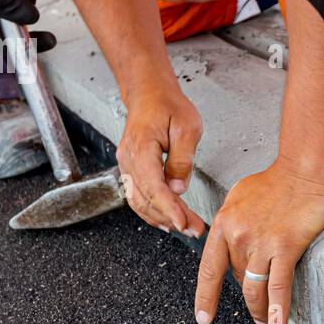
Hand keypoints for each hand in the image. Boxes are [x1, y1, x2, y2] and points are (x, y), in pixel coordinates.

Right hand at [117, 80, 205, 235]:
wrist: (149, 93)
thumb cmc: (168, 105)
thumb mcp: (187, 127)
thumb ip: (182, 159)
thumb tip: (178, 187)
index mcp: (141, 148)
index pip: (153, 187)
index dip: (169, 208)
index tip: (184, 223)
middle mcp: (129, 160)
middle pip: (147, 199)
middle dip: (171, 218)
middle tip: (195, 229)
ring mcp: (127, 166)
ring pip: (140, 201)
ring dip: (162, 218)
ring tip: (186, 226)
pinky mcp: (132, 169)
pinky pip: (138, 196)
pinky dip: (152, 211)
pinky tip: (168, 220)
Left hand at [195, 162, 323, 323]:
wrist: (304, 170)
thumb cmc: (276, 181)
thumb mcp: (239, 198)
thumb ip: (232, 224)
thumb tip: (230, 243)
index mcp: (224, 224)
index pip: (209, 269)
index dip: (206, 297)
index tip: (204, 317)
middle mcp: (238, 236)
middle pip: (236, 279)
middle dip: (246, 299)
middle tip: (254, 315)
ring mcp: (261, 243)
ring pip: (254, 288)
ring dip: (259, 311)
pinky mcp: (286, 247)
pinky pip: (278, 286)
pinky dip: (277, 310)